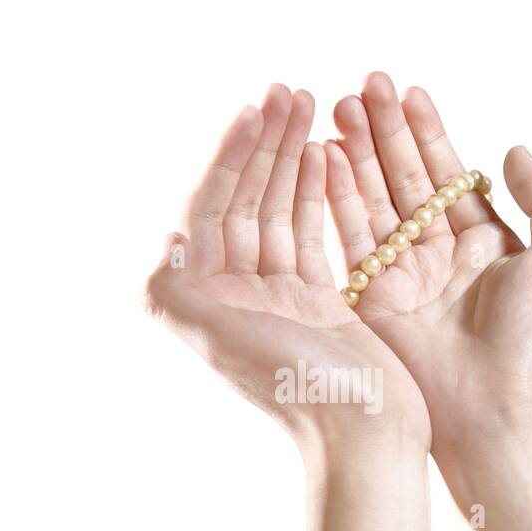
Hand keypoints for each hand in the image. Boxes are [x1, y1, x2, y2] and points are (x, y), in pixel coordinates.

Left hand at [144, 85, 430, 456]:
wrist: (364, 439)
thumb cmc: (297, 388)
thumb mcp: (216, 335)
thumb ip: (172, 289)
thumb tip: (167, 240)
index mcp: (204, 299)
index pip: (211, 207)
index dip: (231, 155)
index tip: (257, 109)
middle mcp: (235, 294)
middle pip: (246, 201)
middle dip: (265, 146)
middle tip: (291, 92)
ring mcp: (279, 297)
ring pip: (280, 212)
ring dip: (292, 159)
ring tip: (311, 107)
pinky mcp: (320, 304)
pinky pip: (311, 235)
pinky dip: (317, 194)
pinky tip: (327, 157)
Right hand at [324, 73, 531, 464]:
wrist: (498, 405)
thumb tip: (514, 149)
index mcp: (484, 242)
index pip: (447, 173)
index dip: (427, 131)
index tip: (407, 91)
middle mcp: (439, 254)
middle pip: (403, 179)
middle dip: (382, 132)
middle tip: (362, 85)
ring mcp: (402, 276)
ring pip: (372, 200)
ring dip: (354, 153)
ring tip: (336, 106)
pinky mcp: (370, 300)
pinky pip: (348, 238)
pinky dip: (334, 196)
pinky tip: (322, 156)